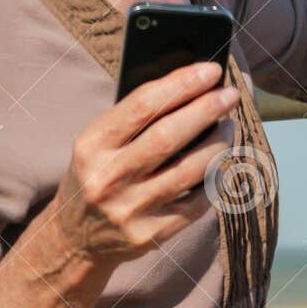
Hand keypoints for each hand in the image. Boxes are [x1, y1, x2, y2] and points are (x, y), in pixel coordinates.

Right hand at [55, 61, 238, 260]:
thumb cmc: (97, 173)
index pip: (142, 106)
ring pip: (189, 170)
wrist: (75, 237)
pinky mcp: (151, 235)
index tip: (210, 70)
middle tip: (230, 94)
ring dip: (217, 144)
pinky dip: (214, 178)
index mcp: (91, 146)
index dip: (181, 84)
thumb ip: (135, 118)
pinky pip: (197, 203)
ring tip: (228, 126)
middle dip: (206, 110)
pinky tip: (220, 163)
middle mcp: (107, 178)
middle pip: (168, 136)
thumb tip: (192, 87)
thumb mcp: (98, 143)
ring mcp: (129, 210)